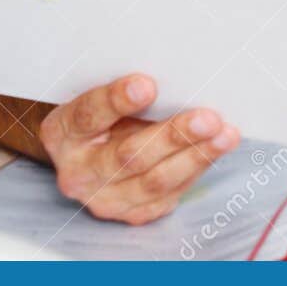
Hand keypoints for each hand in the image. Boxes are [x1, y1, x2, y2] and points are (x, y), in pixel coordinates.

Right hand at [38, 73, 239, 223]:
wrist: (88, 155)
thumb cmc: (100, 117)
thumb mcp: (97, 96)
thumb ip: (124, 91)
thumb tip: (173, 72)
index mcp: (62, 132)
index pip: (88, 115)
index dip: (117, 100)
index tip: (148, 85)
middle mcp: (78, 172)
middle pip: (127, 155)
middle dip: (172, 136)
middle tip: (206, 118)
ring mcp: (105, 198)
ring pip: (154, 181)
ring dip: (195, 156)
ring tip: (224, 134)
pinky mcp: (133, 212)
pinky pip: (169, 194)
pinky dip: (197, 168)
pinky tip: (218, 148)